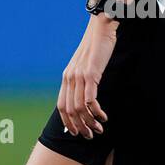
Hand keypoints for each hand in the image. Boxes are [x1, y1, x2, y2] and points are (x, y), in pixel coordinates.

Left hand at [58, 14, 116, 138]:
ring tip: (100, 129)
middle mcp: (70, 78)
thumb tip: (85, 99)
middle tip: (90, 136)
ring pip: (80, 108)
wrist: (101, 28)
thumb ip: (82, 81)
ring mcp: (79, 76)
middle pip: (70, 110)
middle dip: (80, 126)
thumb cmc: (96, 48)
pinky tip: (104, 116)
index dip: (68, 122)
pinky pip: (90, 99)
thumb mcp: (85, 66)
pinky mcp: (90, 74)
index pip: (61, 106)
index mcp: (66, 77)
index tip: (77, 132)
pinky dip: (97, 112)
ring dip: (90, 122)